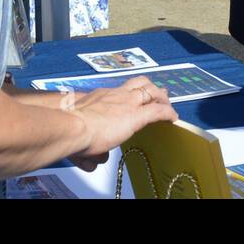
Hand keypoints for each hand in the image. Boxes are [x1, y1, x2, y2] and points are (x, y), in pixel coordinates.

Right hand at [62, 77, 176, 169]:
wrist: (72, 127)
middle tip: (159, 93)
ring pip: (151, 90)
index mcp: (102, 96)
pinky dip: (167, 113)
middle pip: (139, 83)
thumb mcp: (80, 131)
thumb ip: (90, 144)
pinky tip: (173, 118)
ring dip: (162, 97)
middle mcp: (116, 95)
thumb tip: (95, 160)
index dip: (132, 93)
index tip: (137, 97)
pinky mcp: (136, 116)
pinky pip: (157, 111)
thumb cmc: (70, 129)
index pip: (122, 90)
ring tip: (168, 104)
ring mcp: (127, 103)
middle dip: (151, 87)